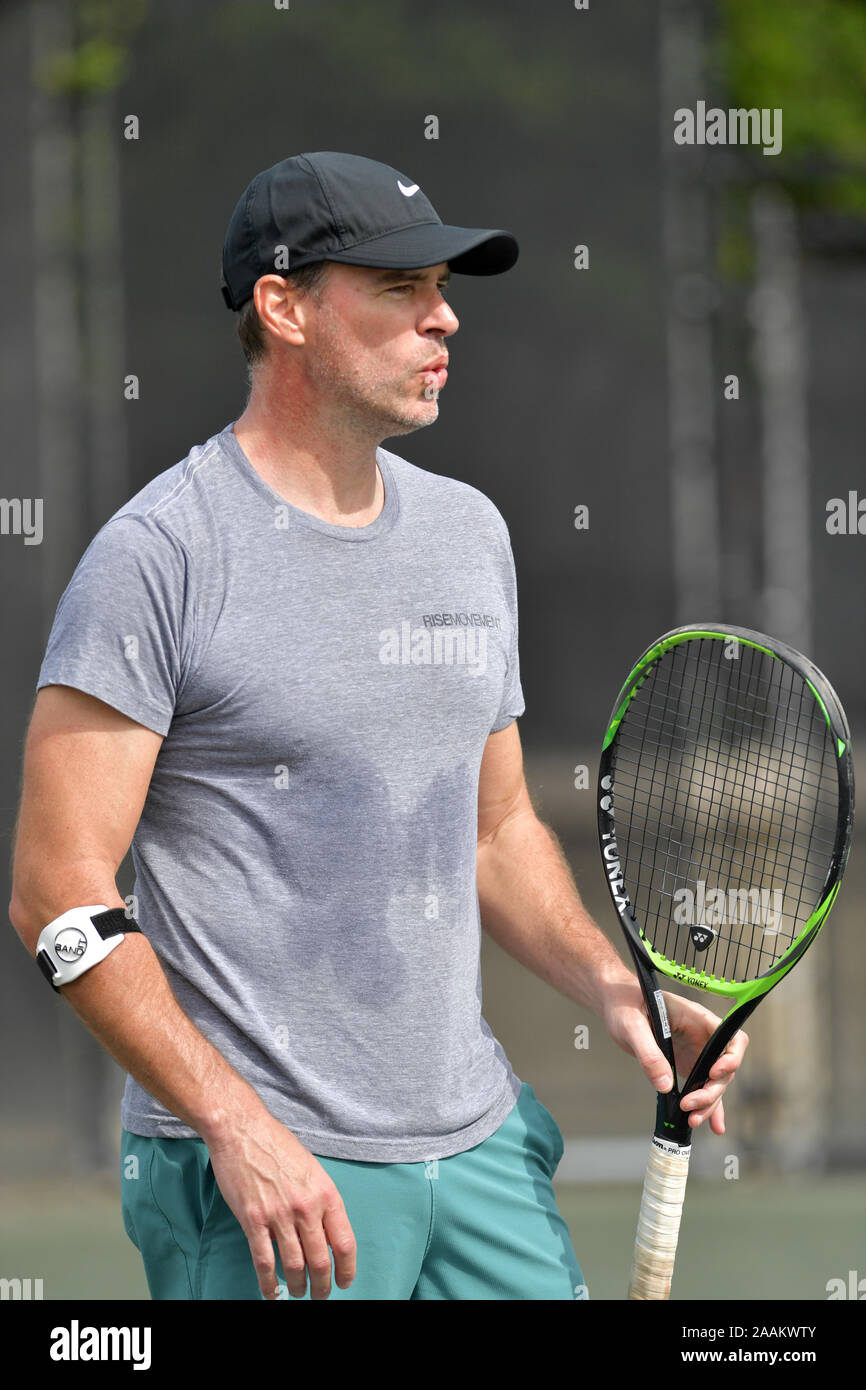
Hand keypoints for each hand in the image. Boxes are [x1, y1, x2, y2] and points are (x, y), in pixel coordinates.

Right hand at [205, 1109, 356, 1299]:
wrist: (243, 1130)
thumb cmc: (277, 1145)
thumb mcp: (312, 1169)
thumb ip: (320, 1199)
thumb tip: (325, 1231)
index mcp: (326, 1193)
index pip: (345, 1242)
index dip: (347, 1269)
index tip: (345, 1281)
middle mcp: (306, 1207)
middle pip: (321, 1261)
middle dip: (322, 1286)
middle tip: (320, 1296)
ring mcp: (279, 1215)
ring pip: (295, 1266)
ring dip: (298, 1287)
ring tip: (298, 1294)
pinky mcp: (254, 1220)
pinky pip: (264, 1262)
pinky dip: (269, 1283)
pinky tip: (271, 1292)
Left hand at [603, 976, 748, 1133]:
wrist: (617, 1006)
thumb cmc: (625, 1004)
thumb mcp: (632, 1025)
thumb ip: (649, 1053)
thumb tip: (665, 1085)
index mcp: (697, 1018)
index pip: (732, 1038)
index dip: (731, 1057)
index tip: (714, 1073)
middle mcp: (702, 1037)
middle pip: (723, 1068)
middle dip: (711, 1091)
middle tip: (688, 1105)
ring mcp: (696, 1052)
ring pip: (713, 1083)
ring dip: (708, 1104)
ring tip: (692, 1120)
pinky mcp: (686, 1065)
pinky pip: (702, 1088)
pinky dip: (707, 1107)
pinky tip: (712, 1126)